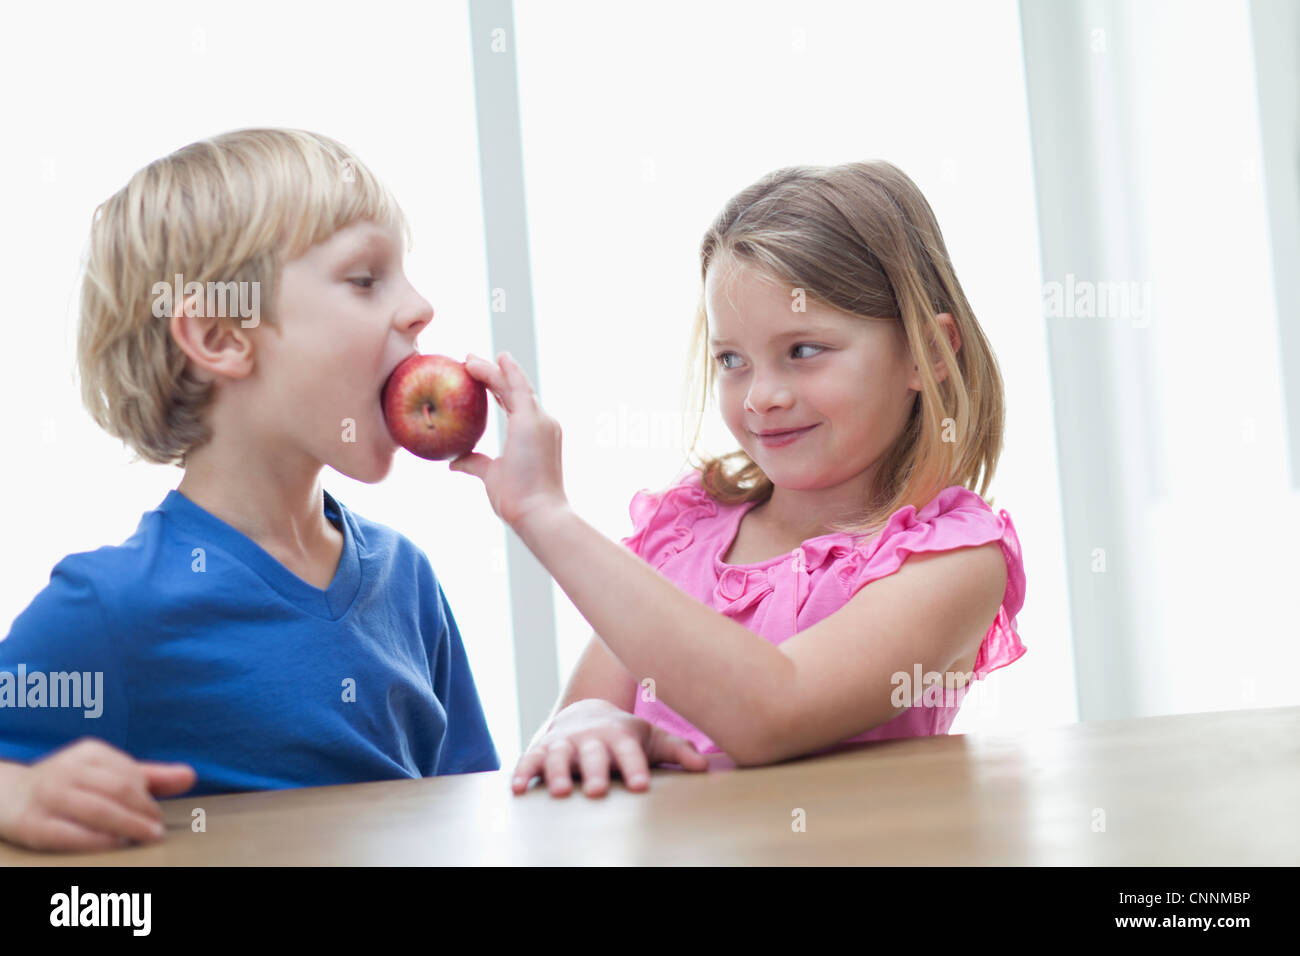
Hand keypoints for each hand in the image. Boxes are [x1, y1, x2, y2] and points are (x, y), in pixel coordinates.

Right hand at [0, 738, 195, 851]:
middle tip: (156, 831)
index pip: (130, 773)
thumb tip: (191, 776)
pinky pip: (68, 833)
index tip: (157, 815)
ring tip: (146, 837)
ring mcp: (48, 795)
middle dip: (143, 811)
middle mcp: (68, 770)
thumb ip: (151, 776)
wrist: (8, 796)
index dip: (148, 797)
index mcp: (89, 753)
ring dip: (128, 826)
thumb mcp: (108, 773)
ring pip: (97, 809)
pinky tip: (115, 844)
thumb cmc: (71, 786)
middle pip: (118, 789)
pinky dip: (97, 840)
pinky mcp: (33, 823)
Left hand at [450, 352, 567, 529]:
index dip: (497, 389)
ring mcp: (539, 420)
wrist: (537, 512)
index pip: (513, 404)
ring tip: (469, 359)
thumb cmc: (518, 500)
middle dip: (494, 374)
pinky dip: (504, 372)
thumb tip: (453, 462)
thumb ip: (475, 463)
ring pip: (514, 385)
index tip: (478, 380)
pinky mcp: (531, 420)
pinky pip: (516, 387)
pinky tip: (491, 360)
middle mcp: (541, 423)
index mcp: (534, 435)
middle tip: (469, 361)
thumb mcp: (491, 476)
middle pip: (515, 390)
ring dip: (492, 370)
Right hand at [512, 698, 708, 797]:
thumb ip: (677, 750)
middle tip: (598, 791)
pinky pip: (528, 760)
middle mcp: (589, 738)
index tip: (640, 786)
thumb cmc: (624, 734)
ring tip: (561, 792)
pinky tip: (518, 789)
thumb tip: (703, 766)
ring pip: (557, 756)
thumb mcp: (651, 738)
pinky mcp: (540, 750)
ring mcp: (563, 743)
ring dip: (557, 773)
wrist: (586, 713)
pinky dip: (522, 773)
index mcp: (619, 736)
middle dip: (595, 771)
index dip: (634, 768)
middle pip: (592, 754)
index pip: (629, 752)